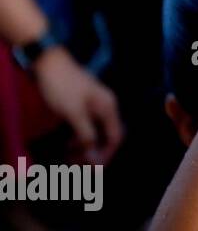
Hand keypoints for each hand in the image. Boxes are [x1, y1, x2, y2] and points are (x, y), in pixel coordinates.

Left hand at [32, 46, 122, 165]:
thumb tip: (93, 155)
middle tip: (79, 166)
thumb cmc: (63, 87)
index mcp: (108, 108)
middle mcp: (106, 106)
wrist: (50, 63)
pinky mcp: (84, 103)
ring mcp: (96, 104)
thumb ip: (86, 134)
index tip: (93, 168)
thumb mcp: (74, 113)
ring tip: (71, 157)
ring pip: (96, 131)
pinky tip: (69, 143)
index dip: (106, 154)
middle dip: (95, 152)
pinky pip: (88, 125)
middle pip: (107, 135)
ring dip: (86, 146)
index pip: (115, 137)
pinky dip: (80, 137)